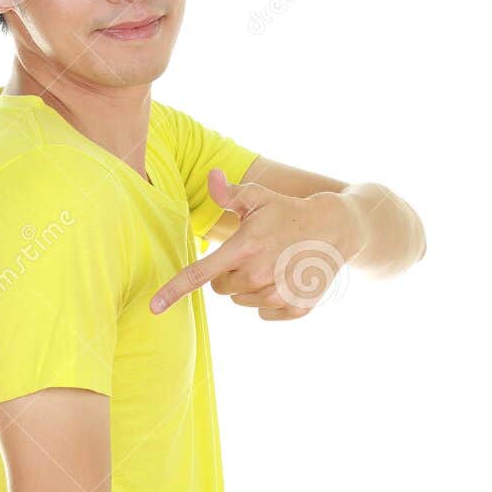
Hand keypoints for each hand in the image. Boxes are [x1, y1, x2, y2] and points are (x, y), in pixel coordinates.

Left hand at [150, 168, 355, 317]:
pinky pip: (264, 315)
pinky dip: (270, 301)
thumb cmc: (288, 211)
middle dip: (229, 274)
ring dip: (250, 287)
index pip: (200, 274)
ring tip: (273, 264)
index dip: (174, 291)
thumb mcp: (259, 197)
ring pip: (243, 301)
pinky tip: (286, 279)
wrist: (336, 228)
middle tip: (251, 255)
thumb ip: (229, 193)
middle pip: (221, 289)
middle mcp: (260, 275)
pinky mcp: (295, 308)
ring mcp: (279, 294)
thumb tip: (211, 176)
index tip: (154, 307)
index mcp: (245, 248)